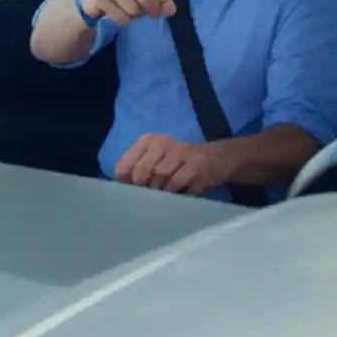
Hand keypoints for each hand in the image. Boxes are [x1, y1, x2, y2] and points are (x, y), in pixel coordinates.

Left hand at [114, 133, 230, 195]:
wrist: (218, 158)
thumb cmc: (179, 164)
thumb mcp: (156, 161)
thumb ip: (136, 170)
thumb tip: (119, 188)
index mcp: (148, 141)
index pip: (125, 164)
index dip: (125, 182)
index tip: (130, 192)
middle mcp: (163, 142)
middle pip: (142, 172)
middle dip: (144, 187)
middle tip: (151, 195)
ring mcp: (182, 152)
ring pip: (161, 177)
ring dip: (162, 190)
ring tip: (168, 192)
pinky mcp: (197, 164)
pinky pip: (179, 183)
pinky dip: (178, 192)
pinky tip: (183, 192)